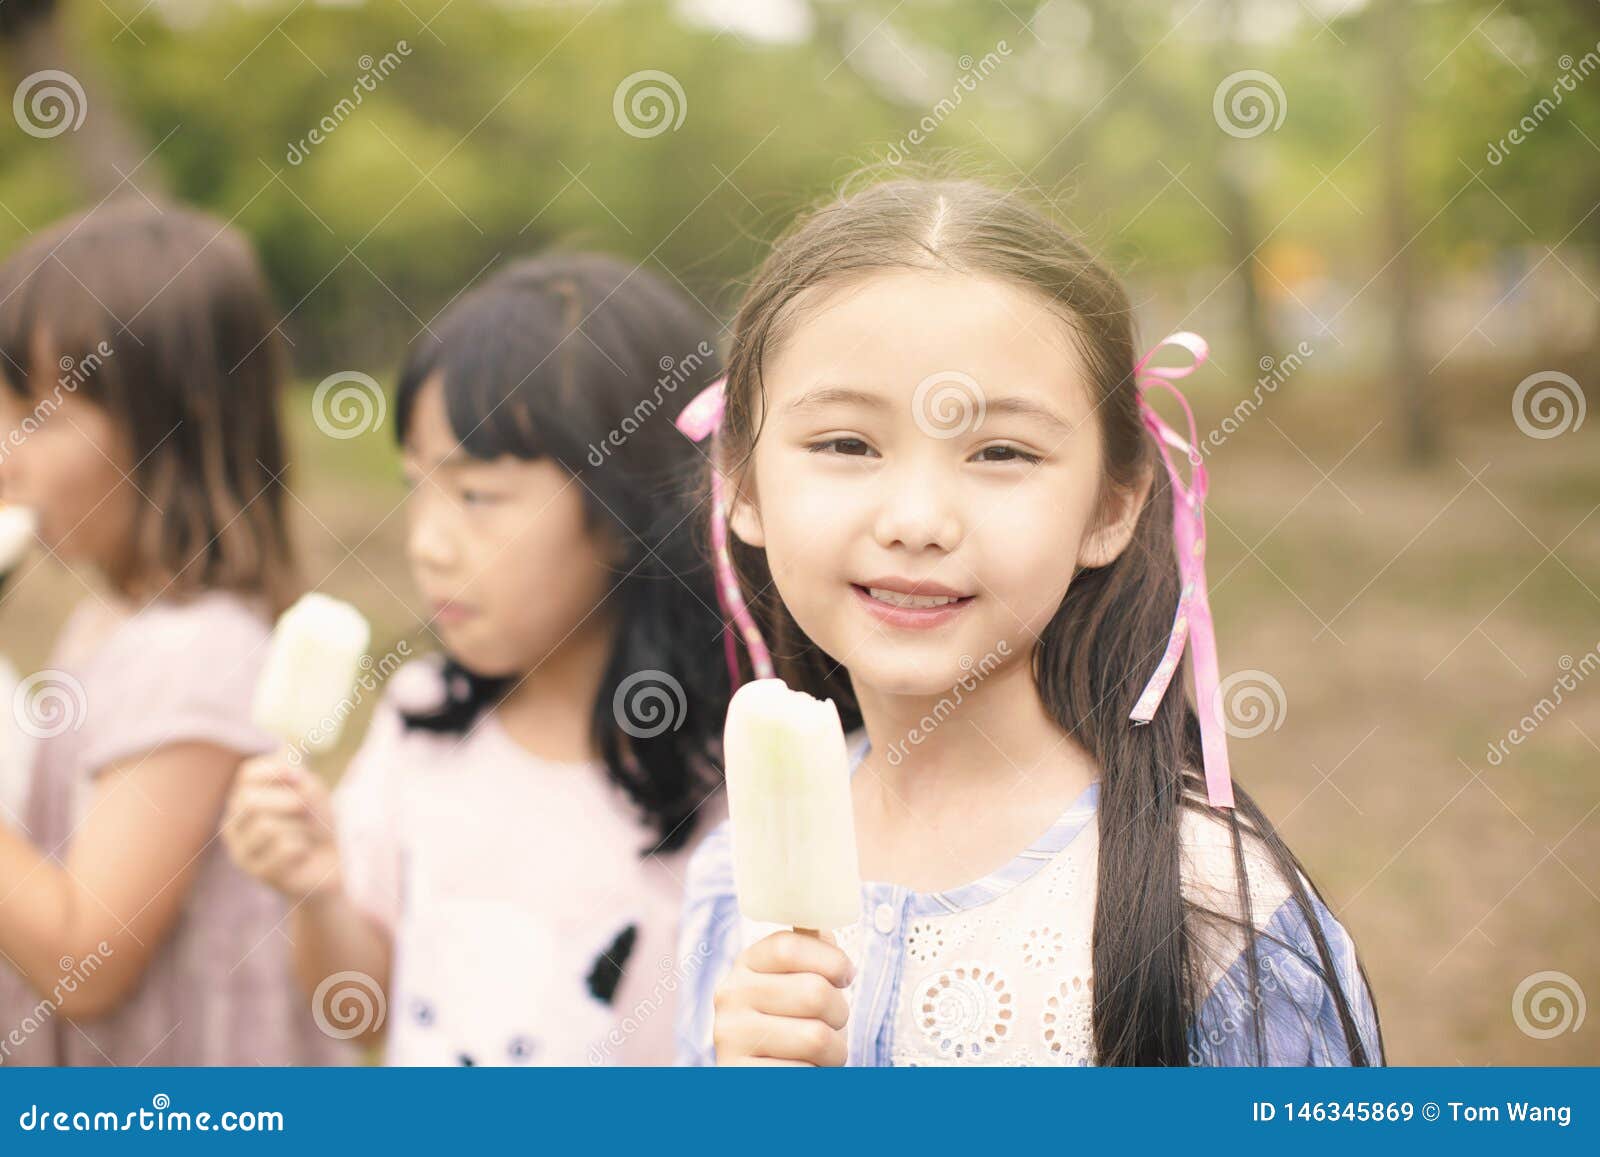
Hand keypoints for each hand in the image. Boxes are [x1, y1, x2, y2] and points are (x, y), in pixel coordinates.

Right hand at [221, 753, 341, 901]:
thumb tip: (294, 774)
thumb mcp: (314, 795)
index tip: (300, 776)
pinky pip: (284, 848)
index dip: (275, 770)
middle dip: (287, 801)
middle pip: (248, 801)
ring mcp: (241, 848)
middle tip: (305, 810)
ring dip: (299, 827)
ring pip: (266, 826)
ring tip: (304, 836)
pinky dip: (303, 846)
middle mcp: (235, 822)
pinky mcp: (256, 870)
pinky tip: (302, 854)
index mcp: (245, 796)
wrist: (325, 864)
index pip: (248, 774)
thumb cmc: (315, 824)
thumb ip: (303, 781)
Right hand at [713, 929, 853, 1065]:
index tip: (845, 976)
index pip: (789, 946)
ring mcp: (731, 1037)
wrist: (763, 1080)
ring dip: (834, 1051)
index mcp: (746, 963)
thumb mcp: (797, 980)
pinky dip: (815, 1077)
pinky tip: (801, 1074)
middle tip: (831, 1025)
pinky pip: (804, 1075)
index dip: (831, 960)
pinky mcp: (740, 1077)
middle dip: (840, 1014)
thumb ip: (810, 949)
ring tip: (818, 1054)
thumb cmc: (793, 1025)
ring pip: (816, 1037)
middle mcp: (730, 995)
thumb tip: (823, 916)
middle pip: (814, 992)